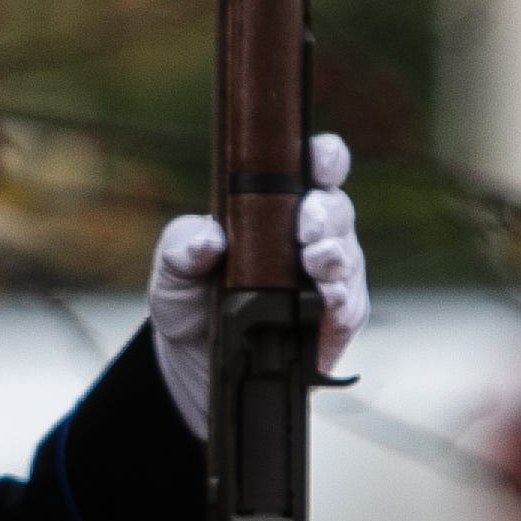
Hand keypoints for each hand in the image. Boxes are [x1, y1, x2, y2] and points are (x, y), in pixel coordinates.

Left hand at [147, 132, 368, 439]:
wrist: (195, 363)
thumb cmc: (189, 300)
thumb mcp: (171, 269)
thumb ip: (182, 246)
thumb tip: (209, 239)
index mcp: (277, 205)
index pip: (312, 167)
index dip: (324, 157)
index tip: (319, 162)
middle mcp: (311, 234)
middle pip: (337, 208)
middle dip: (325, 213)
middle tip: (305, 227)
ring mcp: (329, 276)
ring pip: (347, 254)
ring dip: (333, 256)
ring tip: (313, 262)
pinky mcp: (336, 318)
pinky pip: (349, 304)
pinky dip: (339, 299)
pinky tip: (326, 299)